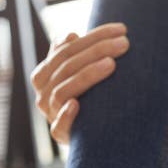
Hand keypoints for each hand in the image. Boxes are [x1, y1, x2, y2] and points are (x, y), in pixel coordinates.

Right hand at [30, 23, 128, 143]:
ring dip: (87, 76)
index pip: (66, 50)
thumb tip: (70, 35)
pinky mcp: (61, 136)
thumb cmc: (90, 100)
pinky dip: (66, 115)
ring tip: (112, 64)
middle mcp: (44, 94)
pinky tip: (77, 104)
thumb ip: (74, 56)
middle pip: (66, 67)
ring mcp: (51, 115)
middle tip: (124, 44)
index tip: (121, 29)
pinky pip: (59, 126)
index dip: (93, 38)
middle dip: (96, 51)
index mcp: (45, 75)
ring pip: (62, 91)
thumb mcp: (83, 75)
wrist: (94, 138)